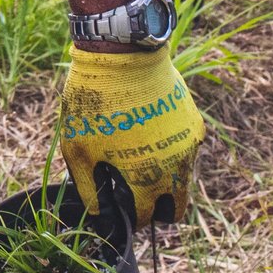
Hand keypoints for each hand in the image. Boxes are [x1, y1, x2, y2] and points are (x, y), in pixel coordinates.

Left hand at [59, 45, 203, 225]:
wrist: (124, 55)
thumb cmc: (95, 104)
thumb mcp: (77, 147)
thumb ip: (88, 187)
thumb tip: (99, 214)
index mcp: (146, 178)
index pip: (146, 218)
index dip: (130, 217)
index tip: (118, 207)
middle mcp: (176, 167)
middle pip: (175, 207)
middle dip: (156, 207)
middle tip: (134, 191)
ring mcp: (190, 144)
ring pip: (182, 177)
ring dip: (163, 176)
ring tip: (135, 153)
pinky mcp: (195, 122)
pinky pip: (184, 148)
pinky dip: (169, 149)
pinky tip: (146, 130)